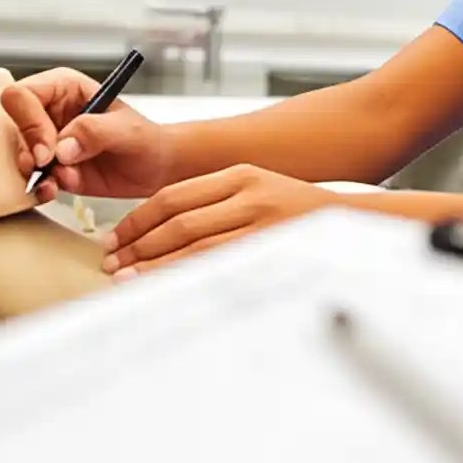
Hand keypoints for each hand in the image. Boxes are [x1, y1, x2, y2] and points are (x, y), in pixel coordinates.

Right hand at [1, 68, 170, 202]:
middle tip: (49, 166)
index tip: (48, 149)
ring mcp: (46, 140)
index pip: (22, 95)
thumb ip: (95, 132)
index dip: (28, 122)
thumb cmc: (146, 139)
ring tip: (58, 182)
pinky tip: (55, 190)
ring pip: (18, 154)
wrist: (157, 168)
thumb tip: (62, 148)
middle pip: (13, 125)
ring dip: (33, 172)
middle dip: (29, 150)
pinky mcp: (50, 167)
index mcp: (63, 88)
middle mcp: (49, 112)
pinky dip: (40, 187)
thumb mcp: (127, 131)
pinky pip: (30, 177)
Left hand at [101, 164, 341, 278]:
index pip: (173, 197)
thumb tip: (160, 232)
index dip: (137, 220)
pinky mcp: (272, 249)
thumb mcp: (258, 189)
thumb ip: (215, 202)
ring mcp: (263, 224)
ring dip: (154, 265)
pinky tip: (165, 287)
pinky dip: (186, 277)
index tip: (115, 238)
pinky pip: (218, 267)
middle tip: (112, 263)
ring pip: (194, 247)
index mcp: (241, 175)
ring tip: (126, 279)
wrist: (350, 222)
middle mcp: (249, 196)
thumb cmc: (299, 210)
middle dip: (138, 245)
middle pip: (178, 222)